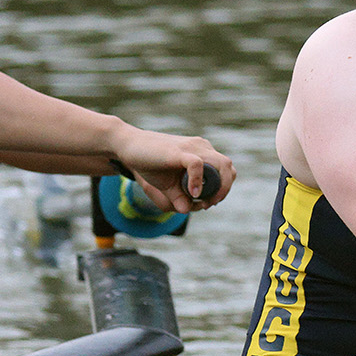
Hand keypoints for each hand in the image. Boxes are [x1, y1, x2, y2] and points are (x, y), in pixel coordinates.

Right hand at [111, 127, 234, 211]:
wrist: (128, 145)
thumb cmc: (148, 162)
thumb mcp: (166, 185)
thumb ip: (178, 197)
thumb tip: (186, 210)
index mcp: (201, 152)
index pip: (226, 169)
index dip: (223, 188)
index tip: (210, 202)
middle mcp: (200, 147)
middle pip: (228, 167)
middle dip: (224, 189)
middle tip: (210, 203)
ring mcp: (191, 148)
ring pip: (221, 164)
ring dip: (219, 186)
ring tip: (205, 201)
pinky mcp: (179, 152)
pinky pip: (197, 164)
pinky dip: (198, 181)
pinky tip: (193, 193)